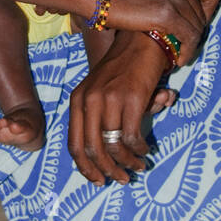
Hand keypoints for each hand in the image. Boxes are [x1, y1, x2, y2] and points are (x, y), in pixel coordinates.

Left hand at [68, 31, 172, 184]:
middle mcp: (89, 101)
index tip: (98, 180)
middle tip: (122, 179)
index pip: (74, 144)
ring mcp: (109, 100)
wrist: (143, 40)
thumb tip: (119, 151)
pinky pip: (131, 136)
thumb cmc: (125, 69)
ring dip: (127, 162)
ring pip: (112, 146)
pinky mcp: (130, 99)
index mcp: (78, 100)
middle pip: (92, 150)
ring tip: (138, 166)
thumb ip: (105, 120)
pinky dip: (139, 149)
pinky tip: (145, 150)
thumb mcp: (104, 92)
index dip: (86, 168)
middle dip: (108, 171)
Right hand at [102, 0, 220, 61]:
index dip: (208, 13)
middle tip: (185, 44)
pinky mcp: (167, 14)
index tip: (197, 25)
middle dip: (196, 31)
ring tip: (180, 55)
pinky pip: (188, 38)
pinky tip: (178, 60)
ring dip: (191, 45)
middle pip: (204, 13)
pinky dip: (187, 52)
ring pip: (197, 27)